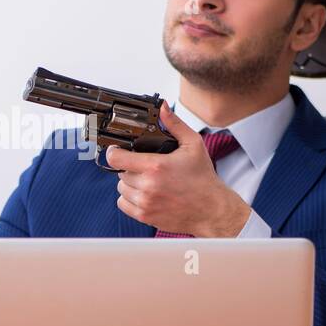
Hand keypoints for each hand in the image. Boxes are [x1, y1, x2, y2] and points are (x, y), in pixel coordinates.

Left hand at [106, 101, 252, 236]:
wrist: (211, 209)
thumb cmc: (203, 179)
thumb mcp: (193, 145)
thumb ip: (174, 125)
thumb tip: (162, 108)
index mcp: (156, 166)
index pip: (116, 158)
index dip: (114, 152)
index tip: (117, 150)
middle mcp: (147, 186)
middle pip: (120, 172)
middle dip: (130, 167)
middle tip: (145, 166)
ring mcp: (145, 202)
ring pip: (121, 188)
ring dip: (129, 183)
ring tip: (146, 180)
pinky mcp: (145, 216)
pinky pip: (123, 204)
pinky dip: (129, 198)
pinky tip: (144, 193)